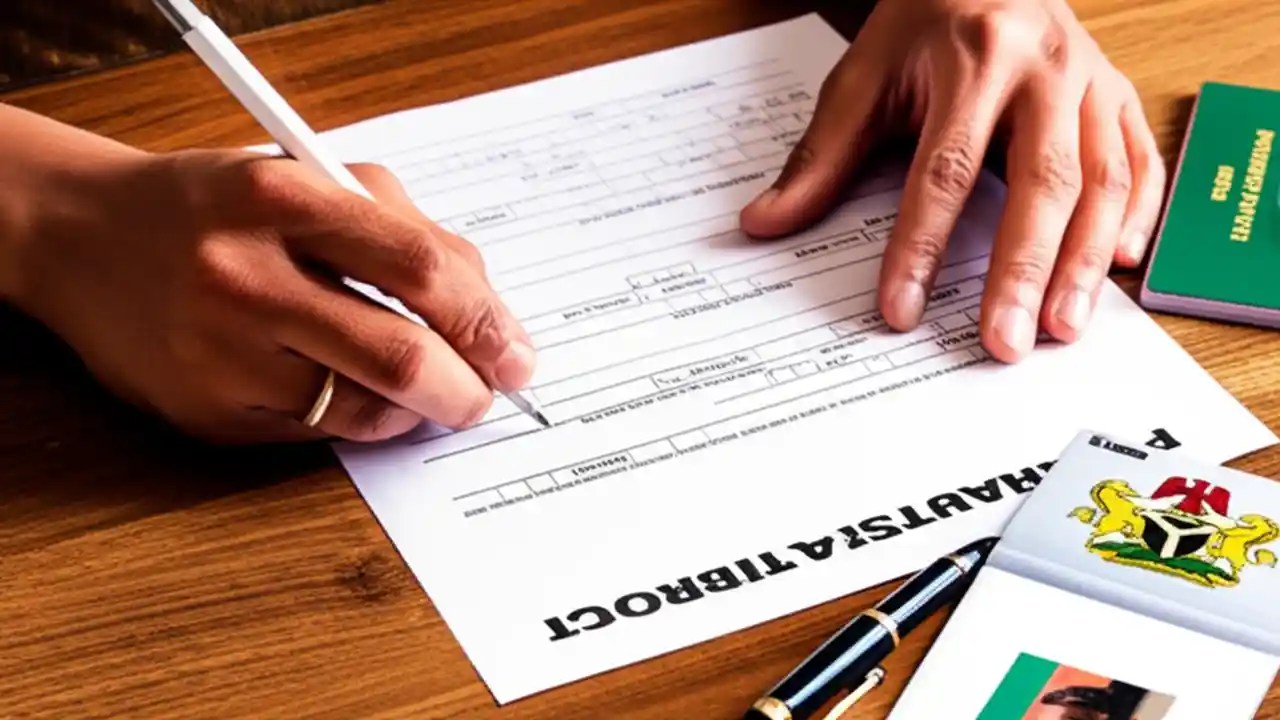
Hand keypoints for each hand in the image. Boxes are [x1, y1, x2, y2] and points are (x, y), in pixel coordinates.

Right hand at [15, 150, 533, 443]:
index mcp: (279, 195)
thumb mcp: (309, 181)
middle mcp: (243, 275)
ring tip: (427, 390)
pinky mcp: (206, 411)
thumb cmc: (221, 207)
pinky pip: (318, 433)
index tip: (516, 351)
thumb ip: (406, 233)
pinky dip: (362, 421)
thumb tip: (493, 319)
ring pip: (365, 408)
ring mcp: (218, 351)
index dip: (485, 318)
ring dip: (418, 410)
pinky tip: (360, 394)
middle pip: (399, 356)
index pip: (418, 266)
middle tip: (488, 394)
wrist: (86, 238)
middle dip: (467, 388)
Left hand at [740, 0, 1165, 361]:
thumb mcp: (864, 75)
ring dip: (1086, 261)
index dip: (921, 245)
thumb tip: (763, 224)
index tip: (900, 309)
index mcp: (975, 58)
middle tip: (1004, 344)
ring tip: (1062, 328)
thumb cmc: (923, 22)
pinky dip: (1140, 216)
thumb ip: (820, 155)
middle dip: (1022, 269)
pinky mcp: (1119, 96)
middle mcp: (1045, 68)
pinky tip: (1122, 267)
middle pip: (1041, 181)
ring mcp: (1092, 82)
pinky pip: (1143, 161)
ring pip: (1104, 179)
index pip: (943, 169)